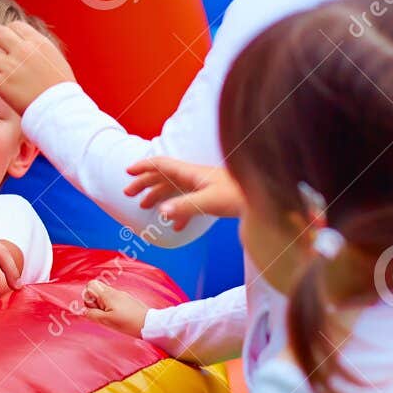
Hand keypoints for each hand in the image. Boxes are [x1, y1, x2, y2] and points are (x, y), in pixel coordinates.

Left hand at [0, 21, 75, 113]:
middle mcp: (22, 50)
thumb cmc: (62, 89)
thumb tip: (35, 50)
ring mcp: (10, 66)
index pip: (17, 27)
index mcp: (38, 43)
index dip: (8, 29)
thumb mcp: (56, 60)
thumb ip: (42, 52)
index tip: (4, 32)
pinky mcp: (1, 83)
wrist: (59, 107)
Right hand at [80, 279, 149, 337]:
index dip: (87, 297)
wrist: (149, 324)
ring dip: (102, 306)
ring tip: (111, 317)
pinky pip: (113, 300)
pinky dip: (111, 307)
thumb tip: (82, 311)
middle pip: (96, 290)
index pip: (90, 285)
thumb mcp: (107, 321)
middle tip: (102, 313)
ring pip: (104, 296)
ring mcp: (121, 295)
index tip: (94, 308)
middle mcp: (114, 292)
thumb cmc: (129, 323)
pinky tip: (118, 317)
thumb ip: (92, 314)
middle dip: (94, 302)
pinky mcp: (126, 300)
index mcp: (108, 295)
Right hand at [124, 157, 243, 228]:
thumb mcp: (209, 202)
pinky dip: (178, 212)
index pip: (162, 165)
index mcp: (191, 174)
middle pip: (164, 176)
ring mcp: (203, 187)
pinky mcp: (211, 198)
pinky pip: (188, 202)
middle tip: (128, 193)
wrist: (265, 199)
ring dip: (158, 196)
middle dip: (145, 183)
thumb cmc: (240, 197)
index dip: (144, 167)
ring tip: (144, 206)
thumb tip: (161, 211)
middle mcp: (195, 177)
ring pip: (174, 189)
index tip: (128, 172)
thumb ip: (184, 207)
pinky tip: (176, 226)